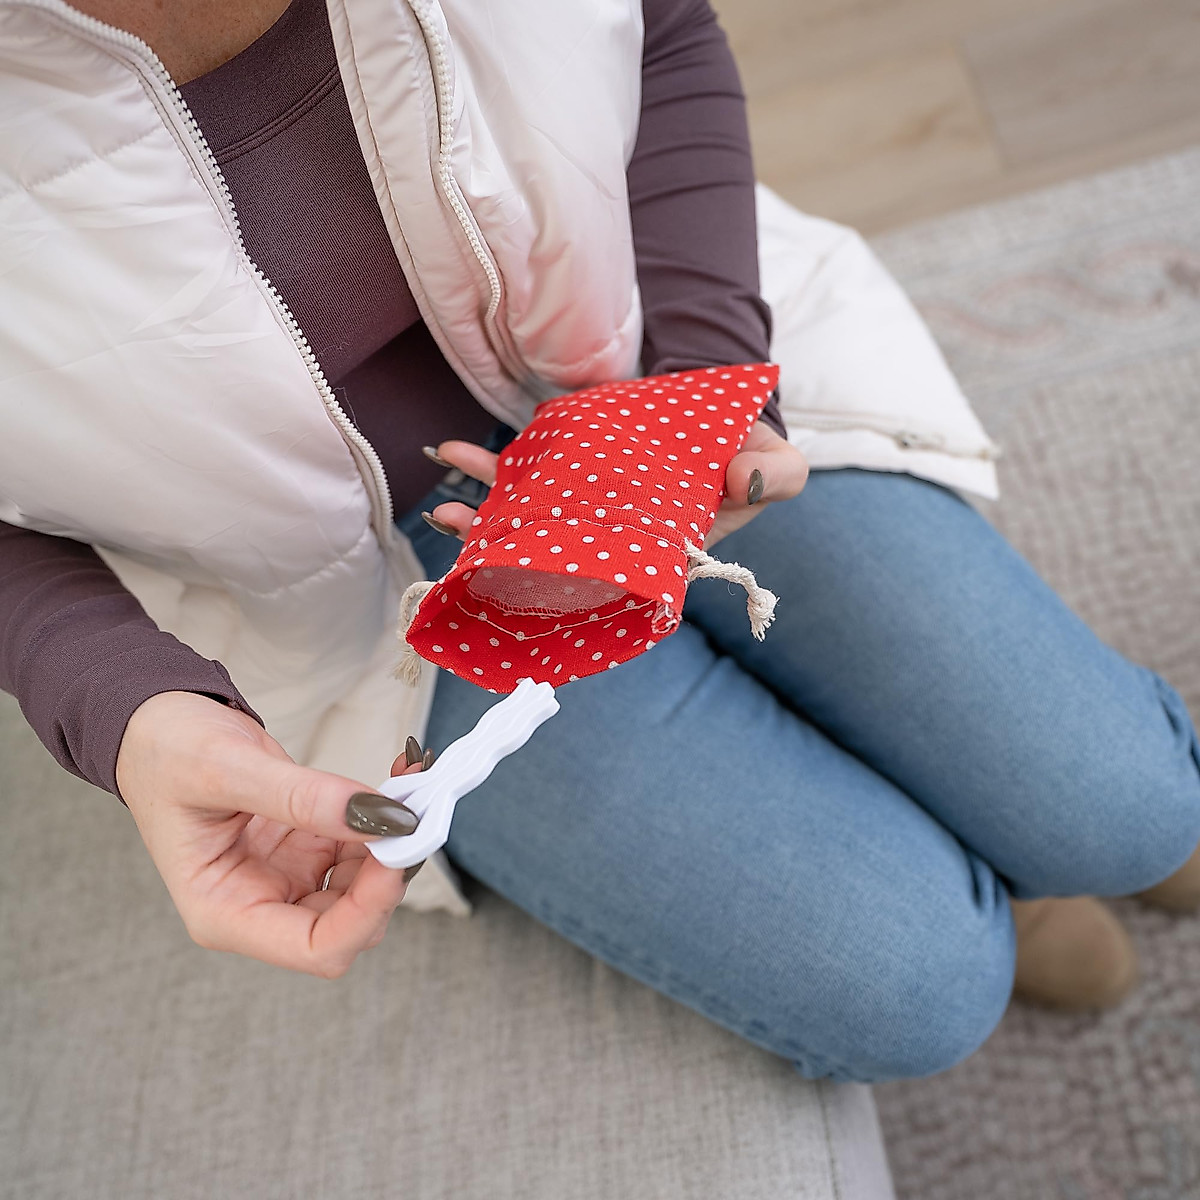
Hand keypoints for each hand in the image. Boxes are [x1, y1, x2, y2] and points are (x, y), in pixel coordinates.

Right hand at [116, 690, 429, 977]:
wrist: (154, 723)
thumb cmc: (166, 752)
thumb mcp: (229, 769)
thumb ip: (304, 797)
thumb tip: (383, 817)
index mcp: (225, 912)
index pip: (317, 948)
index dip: (368, 911)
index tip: (397, 853)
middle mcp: (261, 905)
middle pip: (351, 923)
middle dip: (388, 873)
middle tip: (413, 812)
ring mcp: (288, 877)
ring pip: (366, 887)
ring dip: (394, 842)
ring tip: (408, 783)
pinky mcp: (307, 848)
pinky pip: (362, 847)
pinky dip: (385, 816)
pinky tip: (397, 778)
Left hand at [423, 419, 807, 548]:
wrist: (721, 409)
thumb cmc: (749, 450)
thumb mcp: (779, 461)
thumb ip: (775, 474)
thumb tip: (741, 480)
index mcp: (660, 548)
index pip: (612, 577)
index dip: (568, 582)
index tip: (526, 570)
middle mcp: (615, 535)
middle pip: (554, 554)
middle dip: (505, 549)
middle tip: (463, 536)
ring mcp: (590, 501)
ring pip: (532, 516)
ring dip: (485, 512)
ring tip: (444, 510)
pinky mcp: (575, 465)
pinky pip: (528, 471)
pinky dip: (492, 466)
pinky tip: (456, 454)